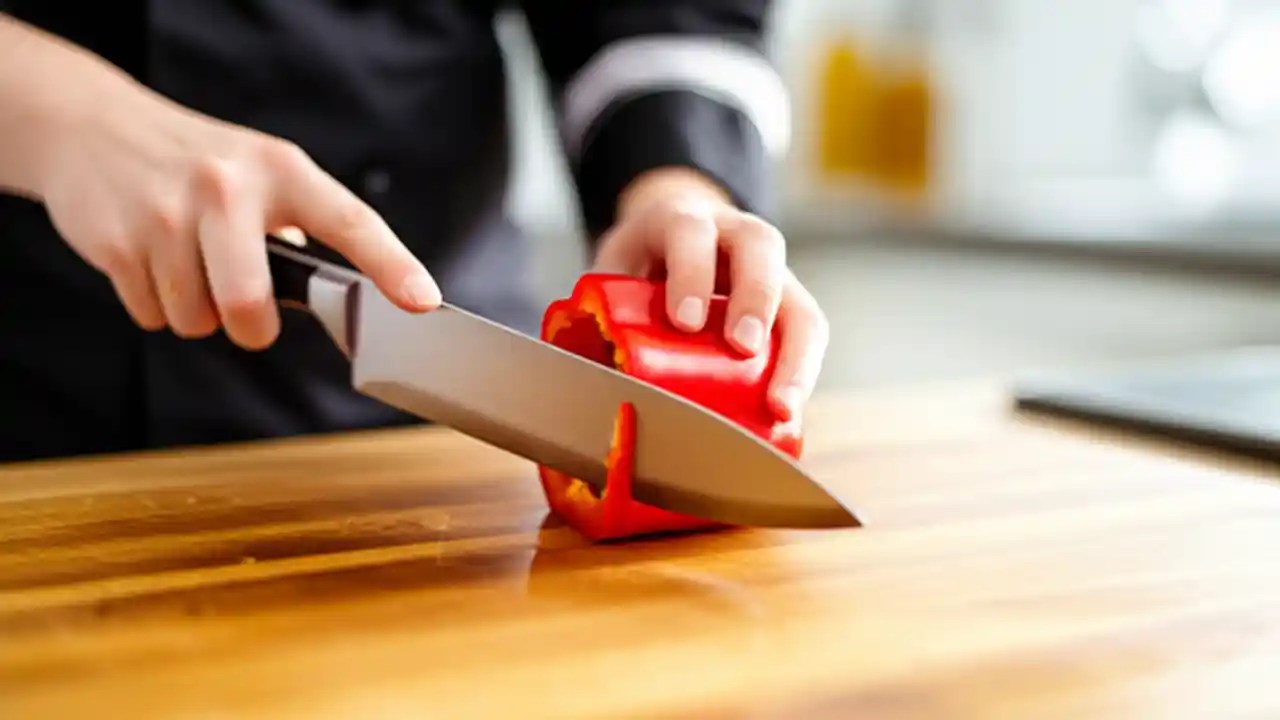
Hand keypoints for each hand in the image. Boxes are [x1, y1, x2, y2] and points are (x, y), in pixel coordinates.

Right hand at [30, 70, 439, 348]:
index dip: (391, 265)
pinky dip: (156, 305)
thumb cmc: (195, 162)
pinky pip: (152, 315)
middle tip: (248, 316)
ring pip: (196, 320)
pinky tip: (150, 261)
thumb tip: (331, 290)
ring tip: (188, 264)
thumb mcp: (259, 171)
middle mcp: (226, 188)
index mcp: (281, 170)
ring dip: (197, 311)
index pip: (350, 222)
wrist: (91, 128)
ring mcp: (166, 214)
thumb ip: (298, 225)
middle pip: (248, 304)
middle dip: (251, 329)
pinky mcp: (116, 241)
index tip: (422, 301)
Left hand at [593, 167, 828, 420]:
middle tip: (742, 347)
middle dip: (755, 299)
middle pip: (761, 248)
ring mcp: (771, 270)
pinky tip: (787, 412)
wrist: (676, 236)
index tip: (684, 321)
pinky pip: (807, 335)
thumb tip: (587, 379)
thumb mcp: (614, 271)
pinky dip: (802, 374)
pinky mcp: (788, 306)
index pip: (690, 232)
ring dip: (796, 354)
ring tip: (782, 404)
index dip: (691, 273)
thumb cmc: (642, 264)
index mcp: (683, 219)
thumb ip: (601, 311)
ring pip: (799, 299)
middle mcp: (736, 235)